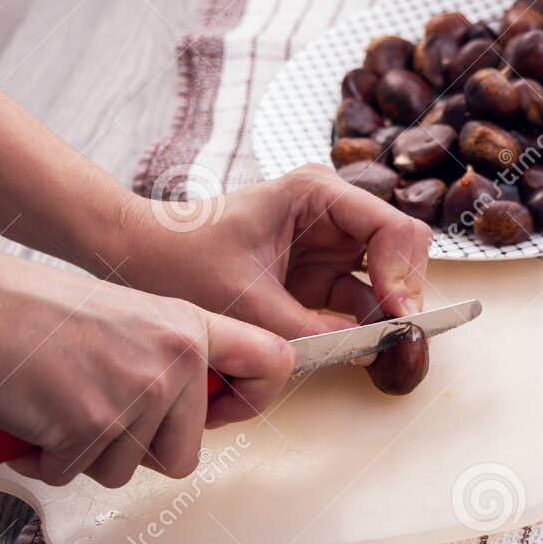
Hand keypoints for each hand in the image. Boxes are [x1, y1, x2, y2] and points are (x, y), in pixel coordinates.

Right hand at [0, 247, 294, 487]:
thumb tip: (188, 416)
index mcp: (189, 325)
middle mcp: (177, 358)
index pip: (273, 361)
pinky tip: (31, 418)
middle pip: (183, 453)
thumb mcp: (126, 317)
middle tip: (90, 410)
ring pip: (127, 470)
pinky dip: (47, 459)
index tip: (222, 412)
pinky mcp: (95, 425)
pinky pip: (77, 474)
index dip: (255, 399)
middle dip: (133, 449)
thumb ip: (166, 359)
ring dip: (85, 453)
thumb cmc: (29, 312)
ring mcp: (139, 393)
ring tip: (55, 404)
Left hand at [111, 165, 432, 337]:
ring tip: (377, 349)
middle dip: (403, 295)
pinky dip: (364, 327)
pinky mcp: (320, 275)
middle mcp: (333, 212)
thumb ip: (310, 327)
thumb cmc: (180, 260)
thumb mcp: (246, 301)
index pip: (394, 228)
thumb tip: (367, 350)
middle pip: (401, 252)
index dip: (404, 275)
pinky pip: (361, 302)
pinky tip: (357, 350)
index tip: (396, 317)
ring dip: (386, 315)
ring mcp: (330, 244)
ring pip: (387, 280)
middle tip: (394, 338)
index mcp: (317, 193)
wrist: (138, 259)